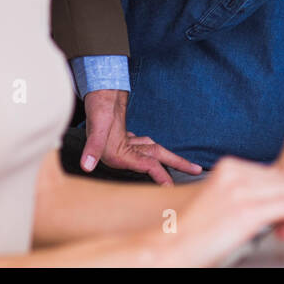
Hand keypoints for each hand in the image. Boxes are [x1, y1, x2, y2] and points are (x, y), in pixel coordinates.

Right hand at [80, 89, 201, 184]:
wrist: (97, 97)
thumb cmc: (98, 111)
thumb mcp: (95, 128)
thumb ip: (91, 148)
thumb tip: (86, 166)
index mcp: (119, 156)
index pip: (146, 166)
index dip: (159, 175)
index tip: (170, 186)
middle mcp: (124, 154)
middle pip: (156, 159)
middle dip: (176, 164)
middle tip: (197, 171)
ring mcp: (127, 147)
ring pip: (153, 153)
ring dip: (168, 158)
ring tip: (188, 166)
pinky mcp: (126, 140)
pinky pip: (145, 147)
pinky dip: (153, 150)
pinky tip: (158, 152)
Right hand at [150, 157, 283, 266]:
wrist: (172, 246)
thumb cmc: (195, 231)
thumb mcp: (221, 198)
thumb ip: (245, 191)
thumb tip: (274, 197)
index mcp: (229, 167)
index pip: (274, 172)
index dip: (282, 193)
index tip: (279, 212)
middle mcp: (235, 174)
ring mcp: (241, 191)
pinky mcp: (248, 212)